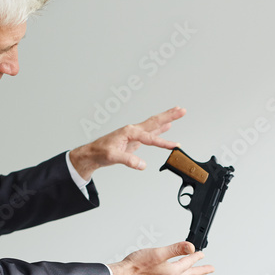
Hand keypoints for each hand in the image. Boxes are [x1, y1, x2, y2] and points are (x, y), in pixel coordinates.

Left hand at [69, 107, 184, 180]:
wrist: (92, 154)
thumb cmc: (100, 152)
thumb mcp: (113, 157)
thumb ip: (128, 160)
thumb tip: (142, 164)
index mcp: (129, 132)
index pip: (149, 137)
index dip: (162, 142)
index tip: (174, 146)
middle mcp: (133, 130)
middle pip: (155, 121)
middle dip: (169, 115)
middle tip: (182, 110)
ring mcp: (134, 134)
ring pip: (154, 125)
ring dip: (166, 119)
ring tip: (178, 113)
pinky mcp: (134, 140)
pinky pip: (150, 133)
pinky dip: (160, 129)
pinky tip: (166, 127)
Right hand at [108, 241, 213, 274]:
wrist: (124, 274)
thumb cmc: (138, 264)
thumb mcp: (159, 253)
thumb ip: (176, 249)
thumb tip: (191, 247)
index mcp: (172, 272)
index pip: (188, 263)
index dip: (196, 257)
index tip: (203, 254)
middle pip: (190, 274)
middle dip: (201, 271)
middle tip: (210, 269)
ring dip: (192, 274)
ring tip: (197, 273)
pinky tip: (178, 273)